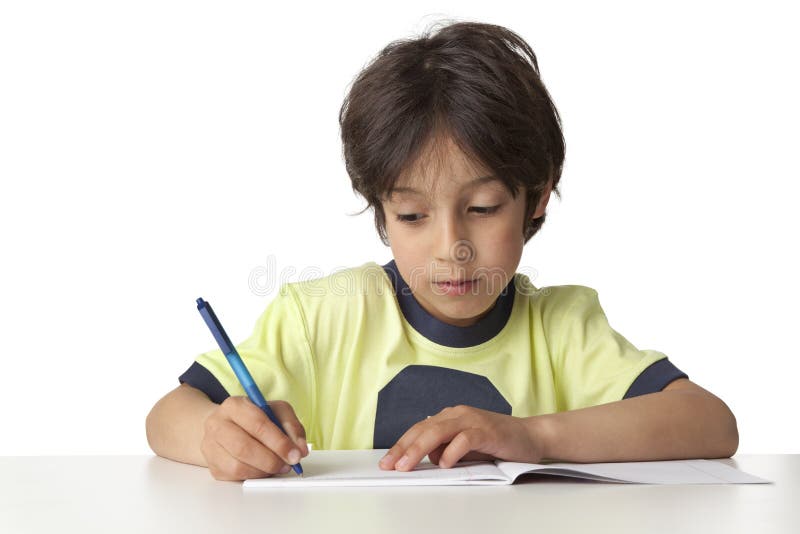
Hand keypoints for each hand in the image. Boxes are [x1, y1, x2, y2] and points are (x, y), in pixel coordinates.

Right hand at [201, 397, 308, 480]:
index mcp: (234, 405)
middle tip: (288, 464)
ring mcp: (211, 446)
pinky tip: (263, 469)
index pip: (258, 424)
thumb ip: (292, 426)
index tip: (296, 454)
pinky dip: (254, 476)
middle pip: (244, 447)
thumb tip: (301, 449)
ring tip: (278, 466)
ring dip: (264, 471)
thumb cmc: (254, 418)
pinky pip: (235, 477)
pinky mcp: (212, 465)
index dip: (279, 442)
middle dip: (272, 460)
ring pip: (239, 466)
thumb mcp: (276, 411)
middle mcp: (217, 424)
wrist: (225, 426)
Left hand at [378, 405, 547, 470]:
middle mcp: (458, 414)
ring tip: (407, 465)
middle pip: (424, 430)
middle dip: (404, 448)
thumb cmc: (497, 443)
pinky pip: (465, 439)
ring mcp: (473, 420)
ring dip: (420, 450)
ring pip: (438, 432)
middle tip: (391, 466)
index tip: (387, 462)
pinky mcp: (487, 430)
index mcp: (450, 416)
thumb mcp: (465, 448)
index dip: (401, 445)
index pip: (419, 429)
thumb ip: (446, 449)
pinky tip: (445, 463)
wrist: (531, 437)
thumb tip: (426, 458)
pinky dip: (452, 451)